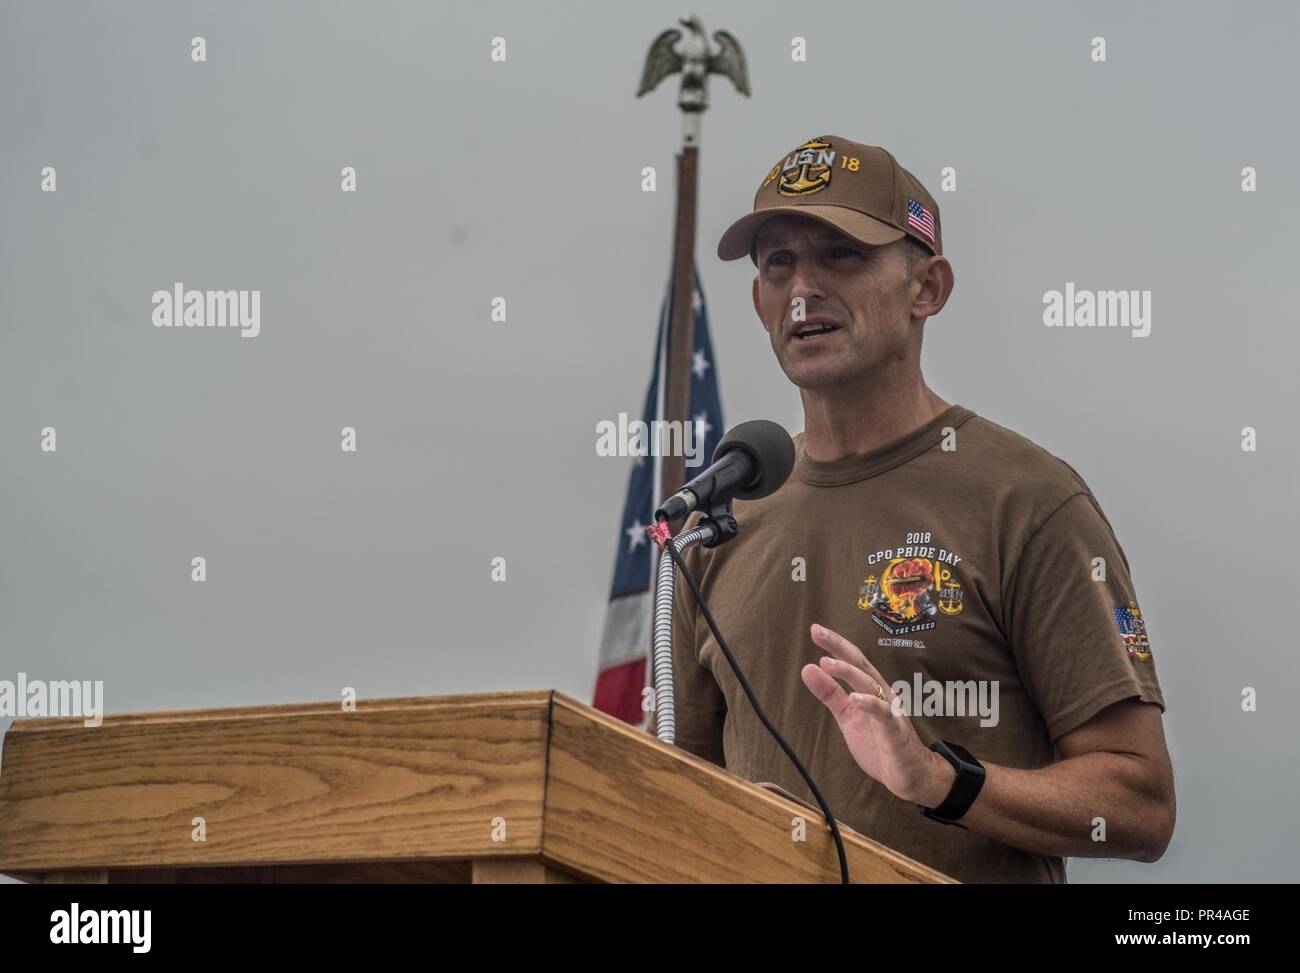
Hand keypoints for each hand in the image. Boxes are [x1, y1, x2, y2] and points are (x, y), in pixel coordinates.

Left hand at [800, 623, 953, 806]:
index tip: (816, 629)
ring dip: (848, 672)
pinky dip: (869, 704)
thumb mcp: (847, 717)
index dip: (835, 645)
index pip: (852, 662)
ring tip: (827, 663)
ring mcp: (890, 710)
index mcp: (870, 689)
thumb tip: (808, 668)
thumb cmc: (880, 743)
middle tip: (818, 632)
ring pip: (870, 685)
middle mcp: (881, 694)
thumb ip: (830, 694)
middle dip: (840, 647)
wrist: (910, 774)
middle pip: (861, 665)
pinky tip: (854, 698)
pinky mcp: (894, 731)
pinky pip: (883, 714)